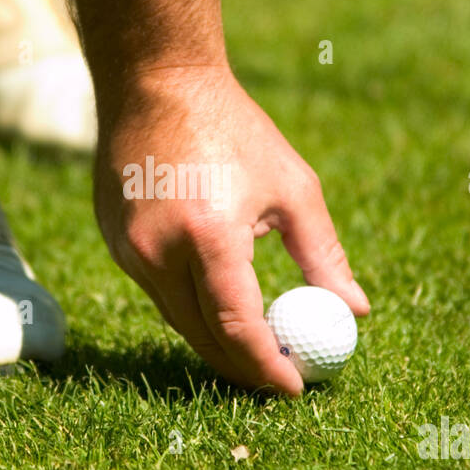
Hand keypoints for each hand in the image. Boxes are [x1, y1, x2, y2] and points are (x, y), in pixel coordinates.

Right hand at [93, 66, 369, 394]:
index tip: (296, 387)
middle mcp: (158, 250)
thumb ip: (322, 255)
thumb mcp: (292, 187)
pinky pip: (156, 292)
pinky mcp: (114, 243)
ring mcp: (128, 249)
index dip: (267, 366)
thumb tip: (355, 310)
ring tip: (256, 348)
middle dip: (242, 367)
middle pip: (202, 337)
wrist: (155, 82)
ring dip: (215, 339)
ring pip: (176, 318)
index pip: (237, 327)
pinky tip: (217, 303)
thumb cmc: (233, 129)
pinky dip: (189, 305)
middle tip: (278, 378)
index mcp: (209, 234)